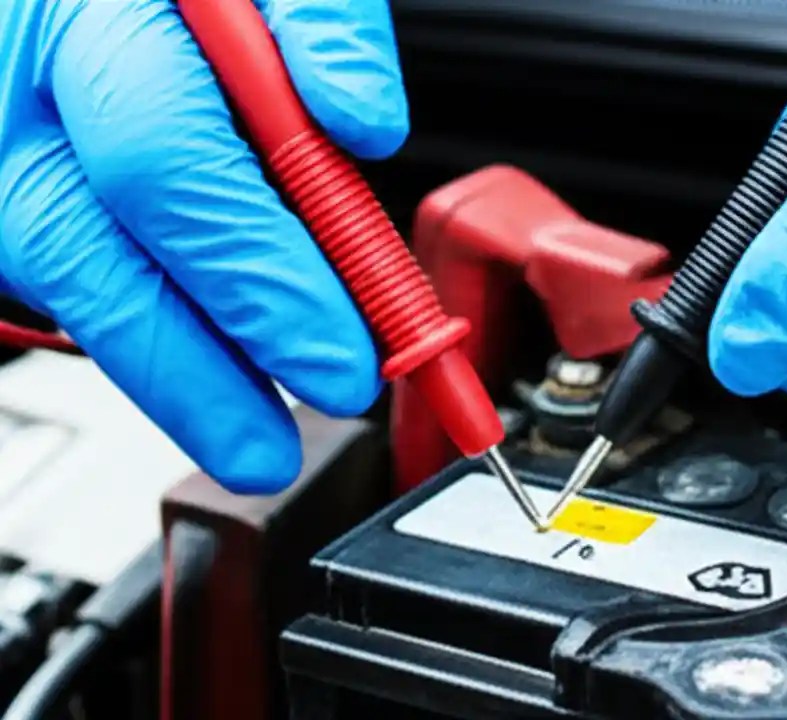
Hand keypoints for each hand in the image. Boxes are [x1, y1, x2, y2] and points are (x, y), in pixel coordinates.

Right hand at [0, 0, 406, 491]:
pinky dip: (136, 331)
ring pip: (56, 279)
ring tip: (248, 440)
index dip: (260, 278)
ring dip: (165, 374)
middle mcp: (17, 84)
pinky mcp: (3, 192)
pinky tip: (203, 373)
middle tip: (282, 434)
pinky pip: (52, 277)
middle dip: (197, 363)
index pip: (168, 163)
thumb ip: (323, 26)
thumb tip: (364, 125)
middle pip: (83, 249)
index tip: (340, 356)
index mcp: (89, 12)